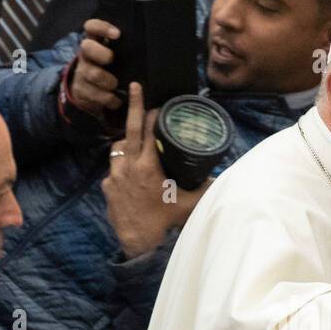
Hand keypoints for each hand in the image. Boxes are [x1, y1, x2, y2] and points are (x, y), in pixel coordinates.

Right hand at [70, 19, 122, 117]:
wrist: (91, 91)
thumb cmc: (111, 68)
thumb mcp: (116, 56)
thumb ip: (123, 49)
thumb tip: (145, 48)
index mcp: (94, 42)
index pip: (92, 27)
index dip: (102, 28)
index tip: (117, 34)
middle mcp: (86, 55)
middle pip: (87, 47)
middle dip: (102, 54)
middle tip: (111, 59)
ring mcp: (82, 72)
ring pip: (94, 74)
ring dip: (108, 81)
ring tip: (116, 85)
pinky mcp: (81, 89)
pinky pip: (96, 94)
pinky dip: (109, 99)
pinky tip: (116, 100)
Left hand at [104, 83, 211, 257]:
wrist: (139, 243)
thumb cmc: (165, 222)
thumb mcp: (190, 203)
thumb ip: (206, 188)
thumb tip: (224, 177)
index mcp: (147, 166)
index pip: (148, 130)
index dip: (153, 114)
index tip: (158, 104)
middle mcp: (127, 167)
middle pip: (129, 129)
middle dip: (134, 105)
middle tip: (135, 86)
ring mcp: (114, 177)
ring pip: (118, 149)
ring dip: (127, 142)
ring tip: (137, 143)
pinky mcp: (107, 188)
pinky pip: (113, 170)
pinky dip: (122, 168)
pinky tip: (131, 174)